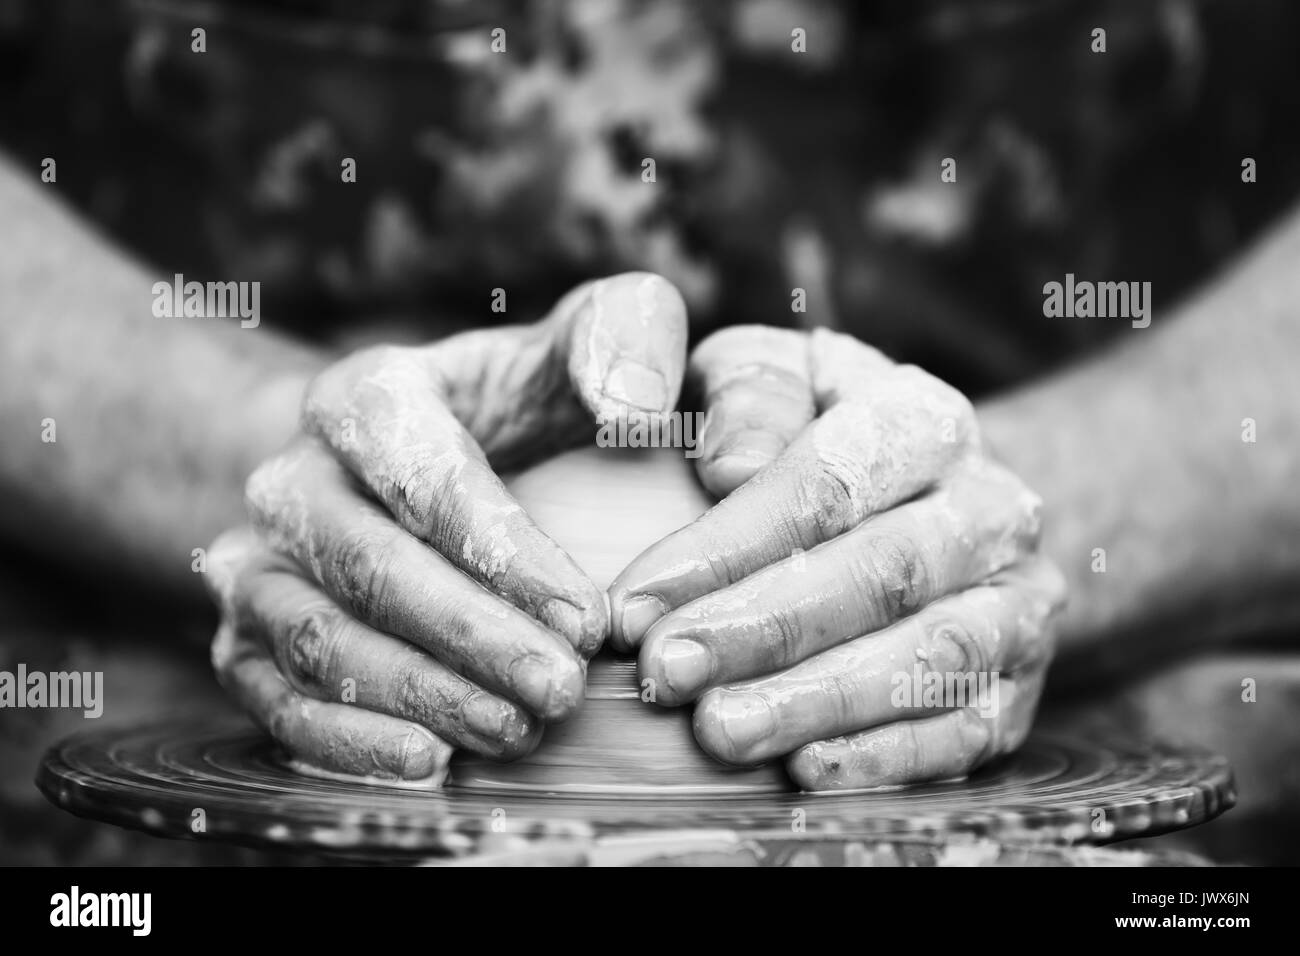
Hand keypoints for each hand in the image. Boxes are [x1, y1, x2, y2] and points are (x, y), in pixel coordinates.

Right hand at [205, 273, 686, 782]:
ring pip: (322, 639)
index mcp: (365, 397)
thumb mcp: (556, 352)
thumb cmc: (495, 407)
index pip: (427, 477)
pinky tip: (427, 761)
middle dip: (472, 638)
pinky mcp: (244, 634)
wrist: (374, 457)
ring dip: (421, 695)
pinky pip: (277, 697)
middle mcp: (294, 479)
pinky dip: (346, 739)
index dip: (507, 555)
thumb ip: (616, 339)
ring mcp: (260, 562)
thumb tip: (637, 404)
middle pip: (373, 568)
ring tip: (516, 731)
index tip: (588, 619)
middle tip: (563, 690)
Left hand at [610, 326, 1065, 789]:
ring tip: (721, 731)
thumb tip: (729, 465)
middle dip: (763, 631)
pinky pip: (965, 731)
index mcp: (929, 421)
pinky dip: (886, 758)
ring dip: (817, 702)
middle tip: (665, 674)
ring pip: (930, 660)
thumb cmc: (824, 433)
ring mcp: (1017, 602)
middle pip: (883, 574)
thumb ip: (750, 394)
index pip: (829, 483)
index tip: (635, 603)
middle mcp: (993, 509)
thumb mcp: (780, 377)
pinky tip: (805, 772)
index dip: (728, 547)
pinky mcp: (1020, 684)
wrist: (939, 500)